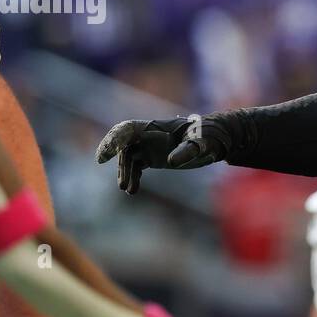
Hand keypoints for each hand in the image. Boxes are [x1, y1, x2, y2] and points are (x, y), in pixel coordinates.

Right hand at [95, 117, 228, 194]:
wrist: (215, 140)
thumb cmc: (209, 137)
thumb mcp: (202, 143)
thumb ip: (188, 150)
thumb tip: (171, 161)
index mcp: (156, 127)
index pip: (128, 129)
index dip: (115, 139)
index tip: (106, 153)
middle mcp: (148, 135)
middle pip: (122, 141)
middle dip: (110, 149)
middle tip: (101, 160)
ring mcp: (149, 146)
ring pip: (128, 158)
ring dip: (125, 172)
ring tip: (127, 189)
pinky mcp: (152, 157)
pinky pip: (135, 166)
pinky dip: (132, 177)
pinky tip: (132, 190)